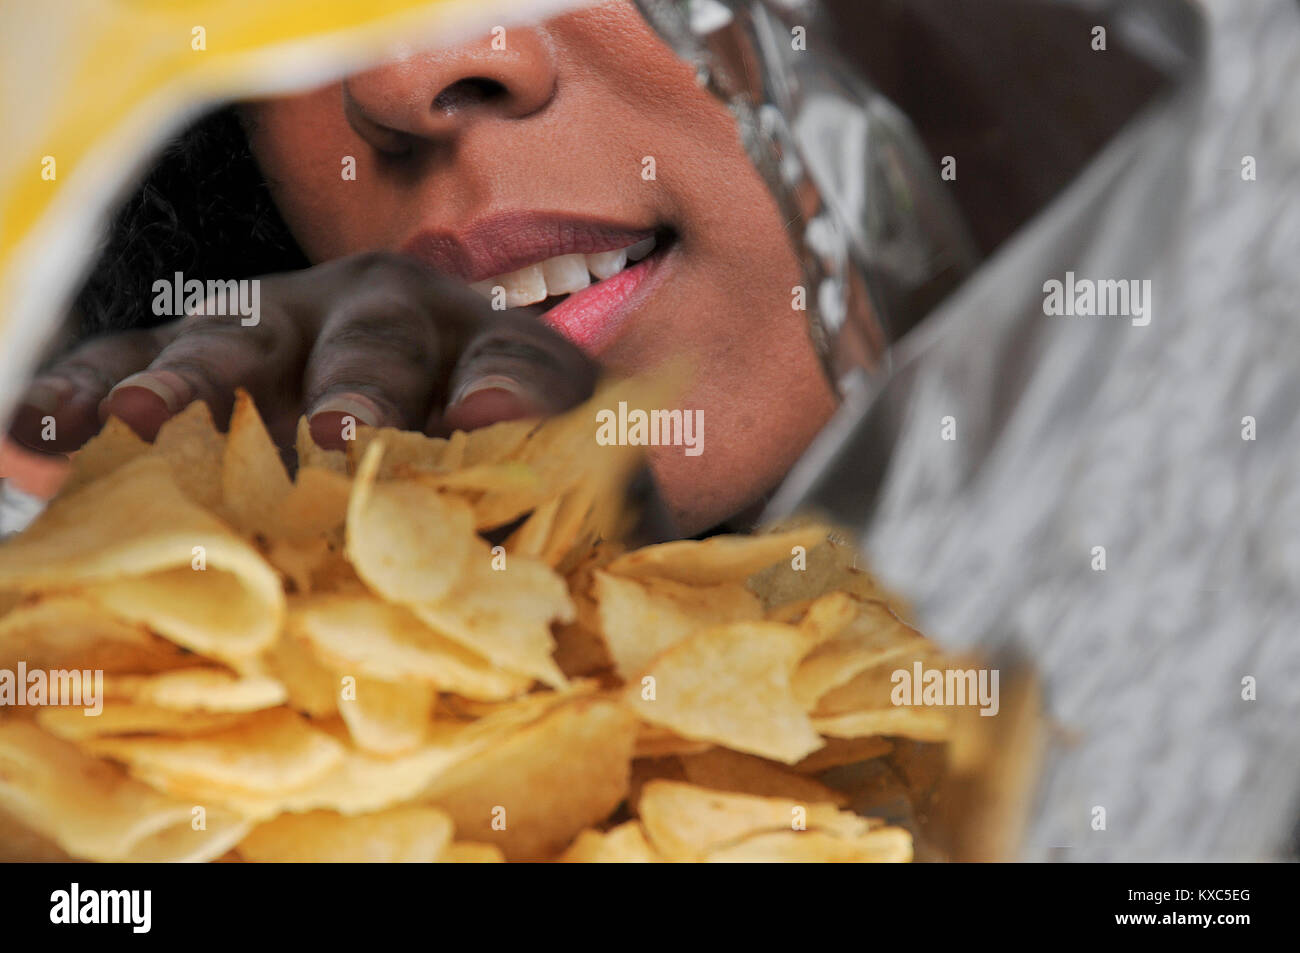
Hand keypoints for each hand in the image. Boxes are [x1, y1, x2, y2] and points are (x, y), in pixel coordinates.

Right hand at [9, 253, 596, 453]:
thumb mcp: (551, 479)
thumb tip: (523, 541)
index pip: (516, 358)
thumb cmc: (491, 467)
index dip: (508, 388)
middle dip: (353, 386)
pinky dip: (91, 391)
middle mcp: (388, 315)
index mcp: (491, 343)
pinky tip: (43, 429)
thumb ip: (556, 496)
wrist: (418, 424)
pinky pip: (136, 362)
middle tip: (334, 434)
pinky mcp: (202, 356)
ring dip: (197, 378)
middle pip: (373, 339)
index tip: (490, 417)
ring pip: (240, 337)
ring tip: (148, 419)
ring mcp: (287, 326)